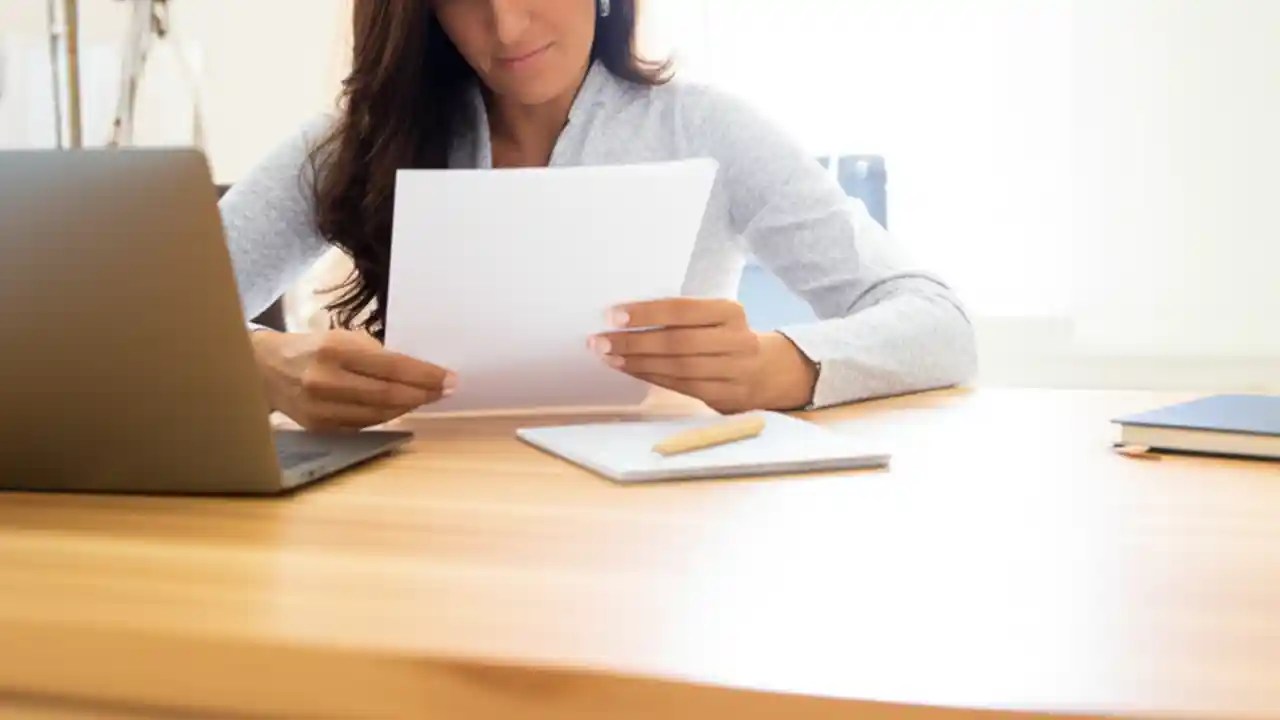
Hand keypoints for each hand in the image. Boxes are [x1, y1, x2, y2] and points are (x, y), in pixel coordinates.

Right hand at [251, 329, 454, 430]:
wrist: (264, 369)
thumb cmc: (312, 348)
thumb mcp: (342, 337)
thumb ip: (376, 354)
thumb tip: (418, 372)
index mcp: (333, 350)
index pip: (391, 366)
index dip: (424, 375)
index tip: (449, 378)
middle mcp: (325, 381)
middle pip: (388, 395)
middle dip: (423, 394)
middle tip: (447, 391)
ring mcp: (320, 409)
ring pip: (379, 414)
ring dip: (409, 407)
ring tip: (429, 398)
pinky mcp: (319, 427)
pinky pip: (364, 424)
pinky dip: (387, 417)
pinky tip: (402, 408)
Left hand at [590, 298, 817, 412]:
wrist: (769, 371)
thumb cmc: (727, 336)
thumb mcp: (716, 317)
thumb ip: (683, 316)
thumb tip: (625, 316)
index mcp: (731, 312)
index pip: (682, 310)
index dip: (646, 313)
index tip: (613, 315)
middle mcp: (736, 341)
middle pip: (677, 343)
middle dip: (634, 342)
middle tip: (599, 340)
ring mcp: (732, 373)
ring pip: (676, 369)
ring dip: (637, 363)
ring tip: (607, 356)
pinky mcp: (723, 397)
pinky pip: (679, 386)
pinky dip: (649, 377)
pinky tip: (628, 369)